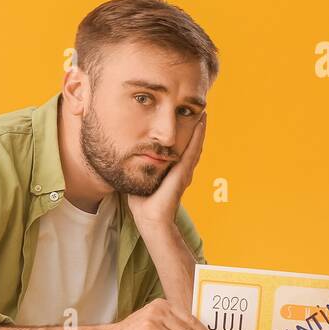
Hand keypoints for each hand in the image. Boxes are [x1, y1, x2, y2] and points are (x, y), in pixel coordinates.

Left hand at [126, 110, 207, 229]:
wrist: (150, 218)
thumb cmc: (142, 203)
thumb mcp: (138, 177)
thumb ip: (136, 165)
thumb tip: (125, 155)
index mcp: (172, 171)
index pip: (180, 149)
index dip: (184, 135)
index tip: (185, 119)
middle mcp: (182, 169)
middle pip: (191, 144)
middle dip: (196, 128)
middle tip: (200, 111)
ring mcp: (184, 170)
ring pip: (195, 144)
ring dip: (200, 128)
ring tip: (203, 112)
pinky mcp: (184, 171)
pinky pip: (193, 149)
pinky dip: (198, 135)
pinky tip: (201, 122)